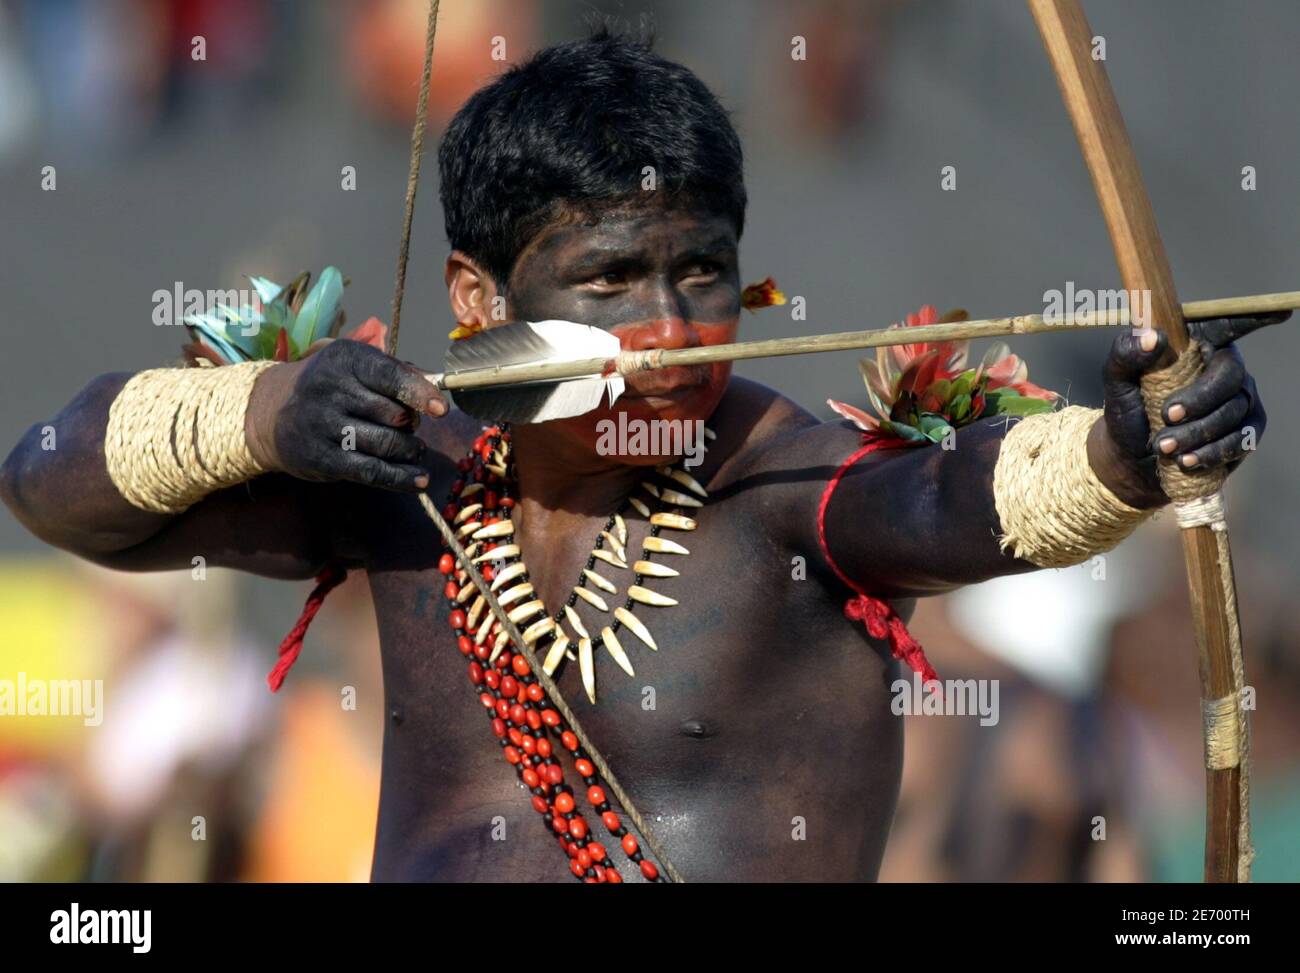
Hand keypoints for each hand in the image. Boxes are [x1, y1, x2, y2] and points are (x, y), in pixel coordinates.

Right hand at [246, 340, 447, 490]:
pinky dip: (400, 478)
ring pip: (386, 443)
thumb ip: (395, 374)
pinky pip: (371, 471)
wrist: (271, 411)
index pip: (390, 376)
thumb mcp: (354, 365)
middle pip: (393, 414)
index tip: (441, 410)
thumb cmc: (329, 385)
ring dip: (410, 450)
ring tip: (414, 450)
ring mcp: (323, 425)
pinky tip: (419, 481)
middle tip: (409, 425)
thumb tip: (434, 396)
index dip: (419, 393)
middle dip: (411, 423)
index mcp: (345, 359)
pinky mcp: (322, 457)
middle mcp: (330, 389)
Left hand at [1088, 312, 1285, 507]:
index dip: (1253, 317)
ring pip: (1233, 410)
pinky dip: (1212, 451)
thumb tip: (1151, 337)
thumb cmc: (1128, 411)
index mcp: (1196, 346)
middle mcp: (1225, 368)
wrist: (1132, 459)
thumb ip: (1125, 354)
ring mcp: (1240, 399)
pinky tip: (1187, 460)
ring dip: (1197, 431)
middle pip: (1230, 374)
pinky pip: (1241, 439)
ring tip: (1164, 447)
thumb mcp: (1116, 381)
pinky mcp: (1246, 432)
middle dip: (1199, 398)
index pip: (1227, 324)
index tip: (1282, 310)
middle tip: (1166, 415)